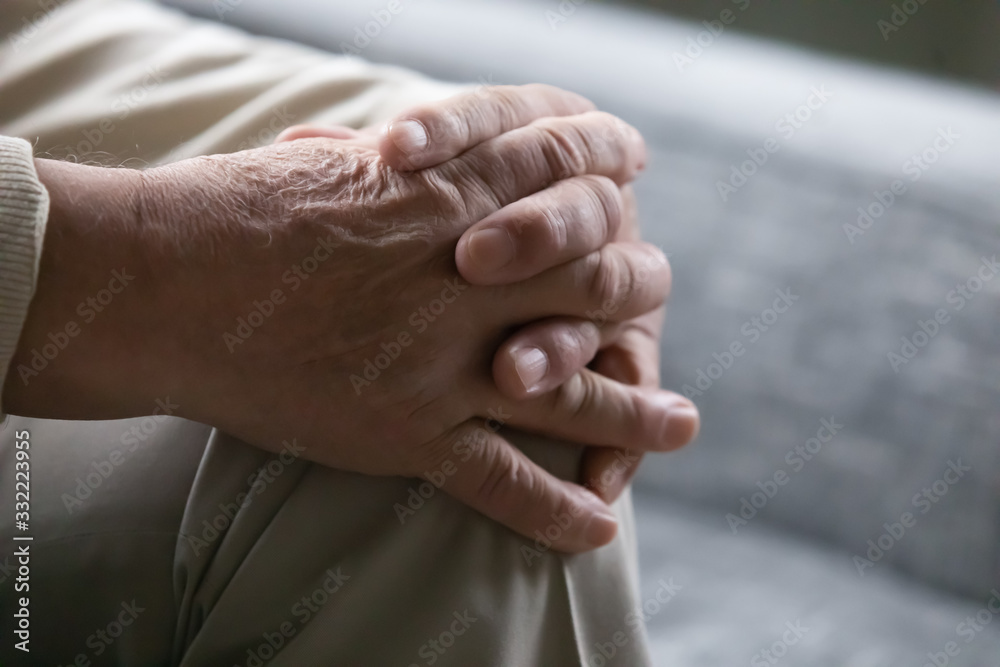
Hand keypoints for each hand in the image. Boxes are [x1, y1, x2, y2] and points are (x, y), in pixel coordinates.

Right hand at [9, 100, 677, 551]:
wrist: (165, 281)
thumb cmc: (234, 212)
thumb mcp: (334, 166)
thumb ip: (396, 173)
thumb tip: (411, 160)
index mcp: (455, 198)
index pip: (570, 199)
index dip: (609, 211)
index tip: (629, 222)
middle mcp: (470, 281)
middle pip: (595, 289)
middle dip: (640, 306)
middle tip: (665, 318)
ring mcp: (446, 361)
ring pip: (573, 391)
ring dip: (636, 412)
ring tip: (680, 425)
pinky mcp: (408, 430)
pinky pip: (503, 481)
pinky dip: (556, 508)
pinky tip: (595, 528)